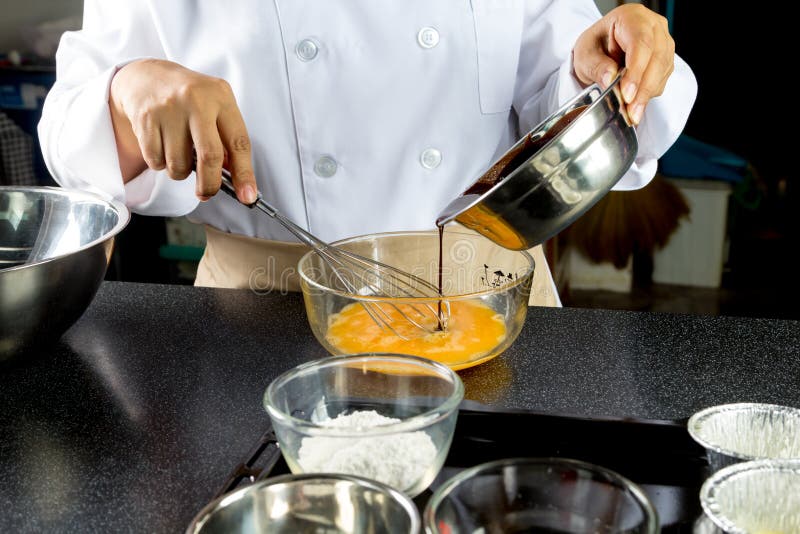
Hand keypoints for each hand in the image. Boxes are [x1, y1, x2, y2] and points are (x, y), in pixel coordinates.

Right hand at [109, 58, 256, 202]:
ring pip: (179, 164)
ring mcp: (169, 108)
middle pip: (210, 156)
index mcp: (221, 97)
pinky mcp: (146, 118)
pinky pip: (156, 161)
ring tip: (180, 156)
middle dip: (210, 185)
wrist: (147, 77)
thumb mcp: (215, 109)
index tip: (247, 197)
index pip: (239, 143)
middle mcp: (196, 100)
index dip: (245, 174)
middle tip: (207, 193)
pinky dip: (160, 164)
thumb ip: (226, 140)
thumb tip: (235, 180)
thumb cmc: (190, 100)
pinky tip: (162, 146)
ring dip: (180, 172)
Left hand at [572, 4, 673, 124]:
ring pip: (663, 69)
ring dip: (648, 94)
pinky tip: (636, 104)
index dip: (636, 70)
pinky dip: (650, 93)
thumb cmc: (595, 46)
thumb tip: (611, 79)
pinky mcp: (665, 58)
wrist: (602, 48)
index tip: (627, 94)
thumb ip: (597, 66)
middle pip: (657, 57)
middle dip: (644, 88)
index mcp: (631, 17)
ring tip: (632, 113)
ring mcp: (663, 41)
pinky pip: (663, 77)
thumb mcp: (585, 55)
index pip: (640, 43)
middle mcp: (652, 26)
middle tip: (632, 111)